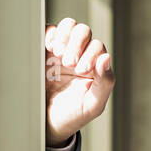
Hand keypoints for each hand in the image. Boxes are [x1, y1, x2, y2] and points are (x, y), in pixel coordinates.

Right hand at [44, 18, 114, 145]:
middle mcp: (80, 56)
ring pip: (68, 26)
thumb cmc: (71, 116)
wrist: (45, 124)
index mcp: (94, 68)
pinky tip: (49, 47)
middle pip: (83, 31)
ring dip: (65, 36)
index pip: (97, 47)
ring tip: (59, 54)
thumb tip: (106, 58)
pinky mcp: (44, 51)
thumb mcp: (92, 105)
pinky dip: (50, 34)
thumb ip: (104, 83)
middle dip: (76, 44)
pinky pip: (49, 31)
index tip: (80, 70)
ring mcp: (62, 52)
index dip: (90, 54)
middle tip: (68, 62)